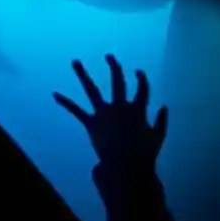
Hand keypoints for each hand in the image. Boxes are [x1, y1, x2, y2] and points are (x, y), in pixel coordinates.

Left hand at [54, 55, 167, 171]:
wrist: (126, 164)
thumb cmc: (145, 153)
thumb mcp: (158, 137)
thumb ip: (162, 121)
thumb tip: (165, 107)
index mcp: (138, 109)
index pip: (142, 89)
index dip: (141, 79)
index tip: (137, 71)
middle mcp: (120, 106)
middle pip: (117, 82)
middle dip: (114, 67)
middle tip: (109, 56)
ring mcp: (104, 113)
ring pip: (91, 89)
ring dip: (83, 74)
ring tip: (75, 61)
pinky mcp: (91, 123)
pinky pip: (76, 110)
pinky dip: (65, 102)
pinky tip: (54, 94)